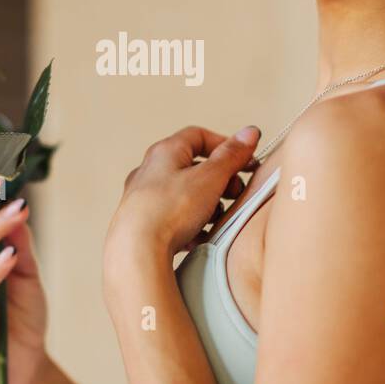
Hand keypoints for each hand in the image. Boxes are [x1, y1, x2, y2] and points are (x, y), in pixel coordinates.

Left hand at [107, 125, 260, 258]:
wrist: (137, 250)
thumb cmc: (167, 211)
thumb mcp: (210, 178)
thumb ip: (231, 156)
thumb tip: (248, 133)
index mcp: (165, 152)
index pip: (199, 136)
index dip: (225, 145)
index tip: (244, 159)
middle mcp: (150, 171)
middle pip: (193, 166)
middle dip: (220, 180)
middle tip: (234, 192)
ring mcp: (145, 198)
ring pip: (185, 195)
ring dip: (208, 204)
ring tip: (218, 217)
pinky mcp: (145, 223)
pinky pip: (175, 218)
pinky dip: (193, 224)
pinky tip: (202, 236)